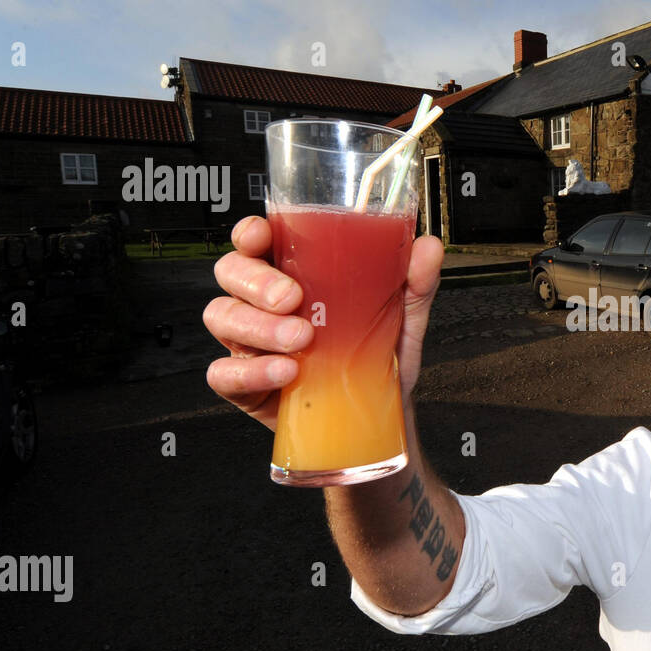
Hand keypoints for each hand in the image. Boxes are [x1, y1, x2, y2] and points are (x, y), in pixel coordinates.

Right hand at [204, 216, 443, 430]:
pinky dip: (251, 371)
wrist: (376, 418)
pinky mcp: (244, 385)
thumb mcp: (401, 319)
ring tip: (299, 340)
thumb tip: (428, 248)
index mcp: (292, 275)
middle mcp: (262, 304)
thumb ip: (413, 284)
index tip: (264, 234)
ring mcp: (248, 343)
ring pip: (221, 317)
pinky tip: (285, 372)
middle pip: (230, 273)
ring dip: (257, 325)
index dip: (250, 232)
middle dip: (256, 281)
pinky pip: (224, 373)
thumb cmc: (375, 358)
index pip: (256, 242)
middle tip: (293, 298)